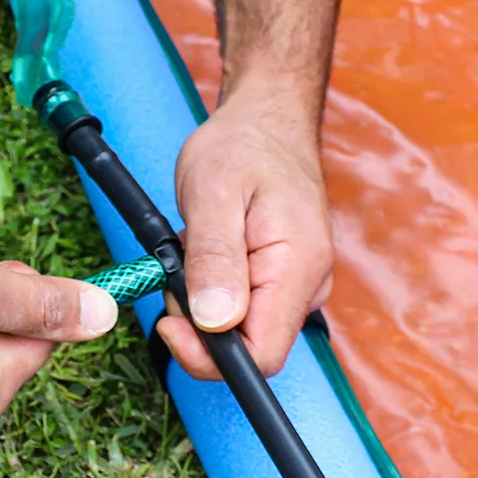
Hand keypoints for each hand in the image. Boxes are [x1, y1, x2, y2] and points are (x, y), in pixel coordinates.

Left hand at [157, 81, 332, 381]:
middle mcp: (307, 286)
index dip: (210, 356)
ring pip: (240, 330)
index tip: (170, 322)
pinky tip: (206, 253)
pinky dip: (212, 290)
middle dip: (199, 324)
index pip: (262, 356)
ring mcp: (297, 286)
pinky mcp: (282, 281)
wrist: (267, 121)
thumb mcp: (213, 192)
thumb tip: (213, 321)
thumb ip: (214, 257)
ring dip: (203, 303)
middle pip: (249, 348)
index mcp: (298, 268)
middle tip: (175, 269)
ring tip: (193, 248)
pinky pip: (242, 308)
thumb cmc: (242, 147)